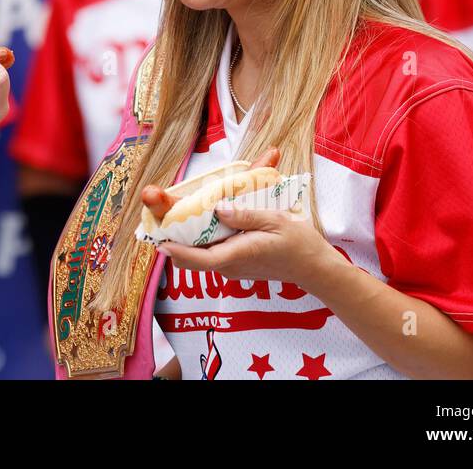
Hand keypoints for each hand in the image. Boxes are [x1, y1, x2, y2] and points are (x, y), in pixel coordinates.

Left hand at [156, 150, 341, 289]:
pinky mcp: (234, 262)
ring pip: (198, 252)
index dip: (179, 253)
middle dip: (172, 235)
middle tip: (156, 205)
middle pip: (192, 255)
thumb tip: (219, 208)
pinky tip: (199, 213)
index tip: (160, 243)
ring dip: (184, 233)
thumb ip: (246, 215)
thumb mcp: (276, 220)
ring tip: (170, 205)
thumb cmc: (299, 243)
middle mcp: (230, 265)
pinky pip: (210, 250)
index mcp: (239, 255)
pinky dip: (200, 234)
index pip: (202, 260)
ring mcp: (231, 266)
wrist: (315, 267)